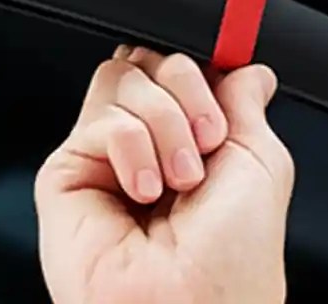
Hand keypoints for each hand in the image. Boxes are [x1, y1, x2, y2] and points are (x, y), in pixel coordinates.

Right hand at [36, 47, 293, 303]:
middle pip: (146, 63)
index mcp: (191, 146)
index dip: (198, 74)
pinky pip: (101, 119)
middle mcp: (145, 148)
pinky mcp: (66, 173)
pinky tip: (142, 191)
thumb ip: (246, 104)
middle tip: (205, 143)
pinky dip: (132, 147)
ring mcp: (104, 158)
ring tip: (176, 179)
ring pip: (121, 79)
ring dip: (164, 123)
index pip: (178, 72)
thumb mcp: (261, 165)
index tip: (221, 105)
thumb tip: (249, 69)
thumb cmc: (232, 263)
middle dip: (185, 91)